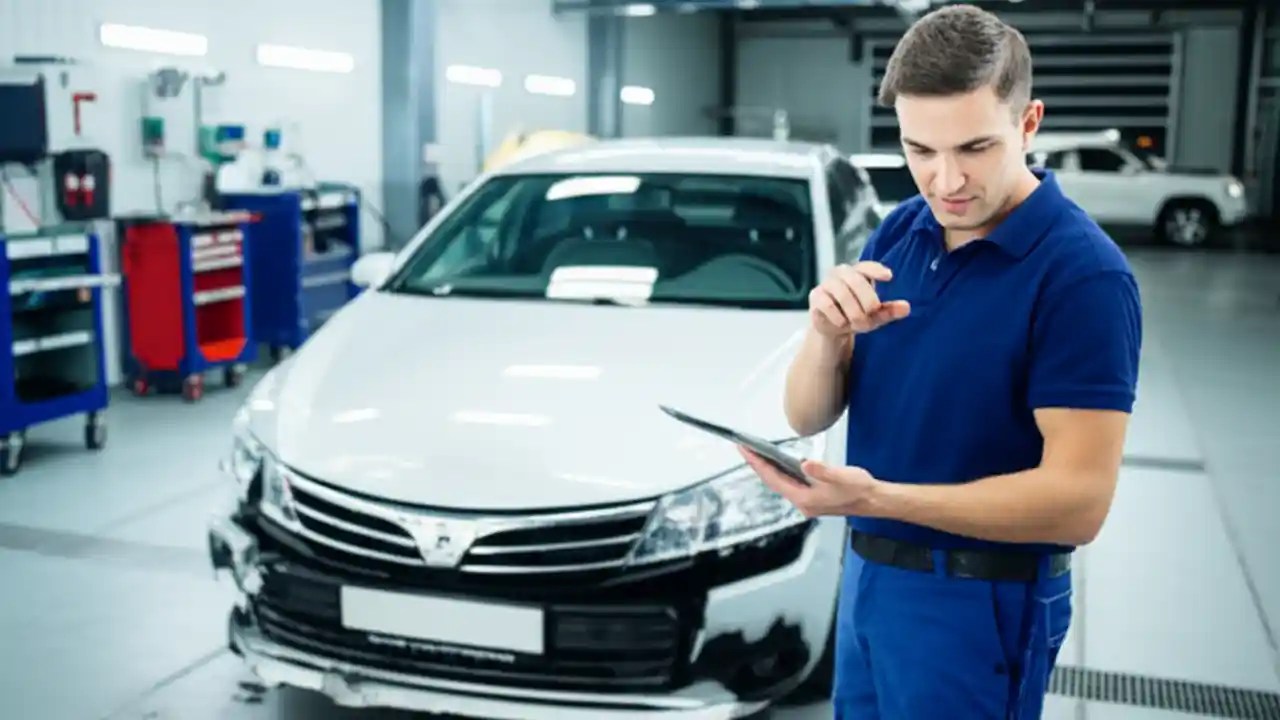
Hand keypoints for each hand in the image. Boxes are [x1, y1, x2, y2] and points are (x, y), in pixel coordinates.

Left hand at [738, 446, 883, 518]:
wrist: (875, 501)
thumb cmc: (860, 489)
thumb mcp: (842, 476)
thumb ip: (823, 470)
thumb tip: (805, 464)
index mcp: (805, 499)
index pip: (774, 479)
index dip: (758, 464)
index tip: (745, 450)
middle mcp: (803, 503)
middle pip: (773, 482)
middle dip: (758, 465)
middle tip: (744, 448)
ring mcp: (807, 501)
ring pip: (781, 483)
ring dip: (768, 469)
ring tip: (756, 454)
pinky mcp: (813, 498)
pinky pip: (790, 484)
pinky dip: (781, 473)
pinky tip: (778, 464)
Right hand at [808, 262, 910, 337]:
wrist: (831, 328)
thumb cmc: (856, 314)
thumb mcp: (875, 315)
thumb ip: (889, 310)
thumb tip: (906, 307)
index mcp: (858, 272)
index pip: (866, 266)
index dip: (876, 270)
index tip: (889, 277)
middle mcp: (841, 273)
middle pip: (856, 281)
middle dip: (867, 302)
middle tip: (871, 317)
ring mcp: (826, 284)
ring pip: (843, 294)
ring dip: (854, 312)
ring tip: (858, 324)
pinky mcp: (815, 297)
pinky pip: (828, 304)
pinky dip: (839, 316)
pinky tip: (842, 323)